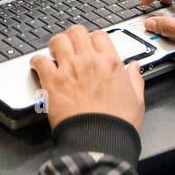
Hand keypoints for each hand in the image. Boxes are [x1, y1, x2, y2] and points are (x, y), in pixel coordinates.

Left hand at [30, 26, 144, 129]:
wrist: (98, 142)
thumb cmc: (117, 125)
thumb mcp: (136, 100)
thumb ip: (135, 79)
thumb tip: (134, 68)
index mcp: (110, 63)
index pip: (99, 35)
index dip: (94, 39)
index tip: (90, 46)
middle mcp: (89, 61)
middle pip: (76, 31)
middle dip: (73, 37)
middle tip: (71, 46)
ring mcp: (69, 70)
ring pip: (58, 40)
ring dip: (55, 45)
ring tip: (54, 53)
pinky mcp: (52, 83)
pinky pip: (40, 61)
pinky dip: (37, 61)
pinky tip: (39, 66)